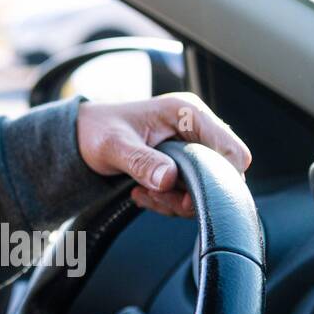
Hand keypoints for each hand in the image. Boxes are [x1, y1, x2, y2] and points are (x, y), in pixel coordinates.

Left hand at [76, 93, 251, 217]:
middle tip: (156, 195)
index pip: (232, 151)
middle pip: (223, 175)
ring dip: (175, 201)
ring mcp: (191, 147)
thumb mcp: (114, 145)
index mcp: (187, 112)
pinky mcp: (183, 164)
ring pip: (206, 189)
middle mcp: (196, 129)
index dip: (219, 179)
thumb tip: (168, 179)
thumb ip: (141, 161)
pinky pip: (189, 193)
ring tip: (142, 191)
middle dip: (190, 194)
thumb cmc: (97, 130)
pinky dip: (168, 201)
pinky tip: (142, 192)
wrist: (82, 136)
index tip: (185, 196)